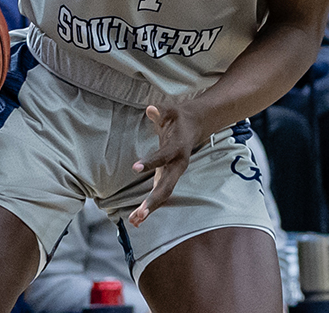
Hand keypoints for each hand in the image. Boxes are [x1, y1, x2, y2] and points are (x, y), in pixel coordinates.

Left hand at [129, 103, 207, 226]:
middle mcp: (177, 165)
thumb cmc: (179, 117)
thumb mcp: (172, 110)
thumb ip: (161, 111)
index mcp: (177, 148)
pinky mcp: (167, 177)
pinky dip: (150, 206)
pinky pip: (160, 194)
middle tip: (139, 213)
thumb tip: (151, 108)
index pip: (163, 156)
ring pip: (164, 194)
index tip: (134, 168)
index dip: (151, 162)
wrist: (194, 126)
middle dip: (153, 200)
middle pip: (167, 186)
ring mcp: (173, 173)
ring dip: (150, 208)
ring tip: (135, 221)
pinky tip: (137, 218)